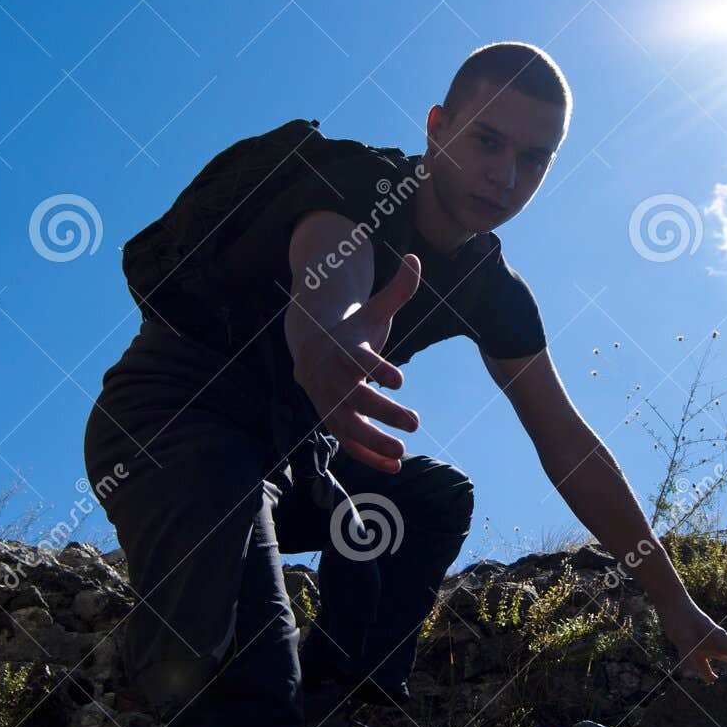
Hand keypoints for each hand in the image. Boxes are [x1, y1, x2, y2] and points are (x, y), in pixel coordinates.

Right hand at [294, 252, 421, 474]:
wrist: (311, 349)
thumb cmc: (352, 331)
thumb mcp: (374, 310)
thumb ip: (397, 290)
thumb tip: (414, 258)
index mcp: (344, 350)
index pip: (359, 361)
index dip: (377, 369)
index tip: (398, 379)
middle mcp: (334, 379)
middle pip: (356, 399)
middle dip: (383, 413)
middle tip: (415, 421)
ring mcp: (330, 403)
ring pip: (349, 427)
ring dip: (374, 442)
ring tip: (403, 452)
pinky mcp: (333, 422)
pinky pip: (348, 444)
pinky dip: (369, 457)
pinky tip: (394, 467)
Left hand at [662, 602, 726, 684]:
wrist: (671, 602)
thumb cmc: (680, 618)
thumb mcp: (683, 639)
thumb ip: (688, 658)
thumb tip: (690, 677)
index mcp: (722, 641)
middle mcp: (719, 642)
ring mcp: (708, 644)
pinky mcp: (697, 646)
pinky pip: (708, 662)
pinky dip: (711, 672)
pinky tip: (712, 681)